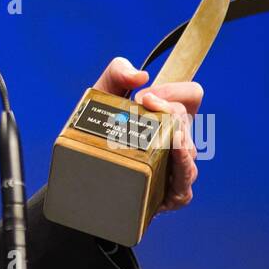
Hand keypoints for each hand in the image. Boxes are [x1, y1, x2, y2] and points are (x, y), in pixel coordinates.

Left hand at [92, 56, 201, 214]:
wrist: (77, 167)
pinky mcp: (167, 195)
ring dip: (179, 139)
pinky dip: (183, 167)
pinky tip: (173, 156)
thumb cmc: (96, 129)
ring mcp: (173, 168)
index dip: (175, 91)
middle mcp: (175, 140)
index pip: (192, 96)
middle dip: (168, 113)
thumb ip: (118, 72)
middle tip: (141, 109)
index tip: (145, 96)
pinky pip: (184, 187)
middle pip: (187, 123)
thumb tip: (141, 77)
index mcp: (167, 116)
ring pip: (190, 153)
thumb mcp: (103, 94)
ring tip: (165, 132)